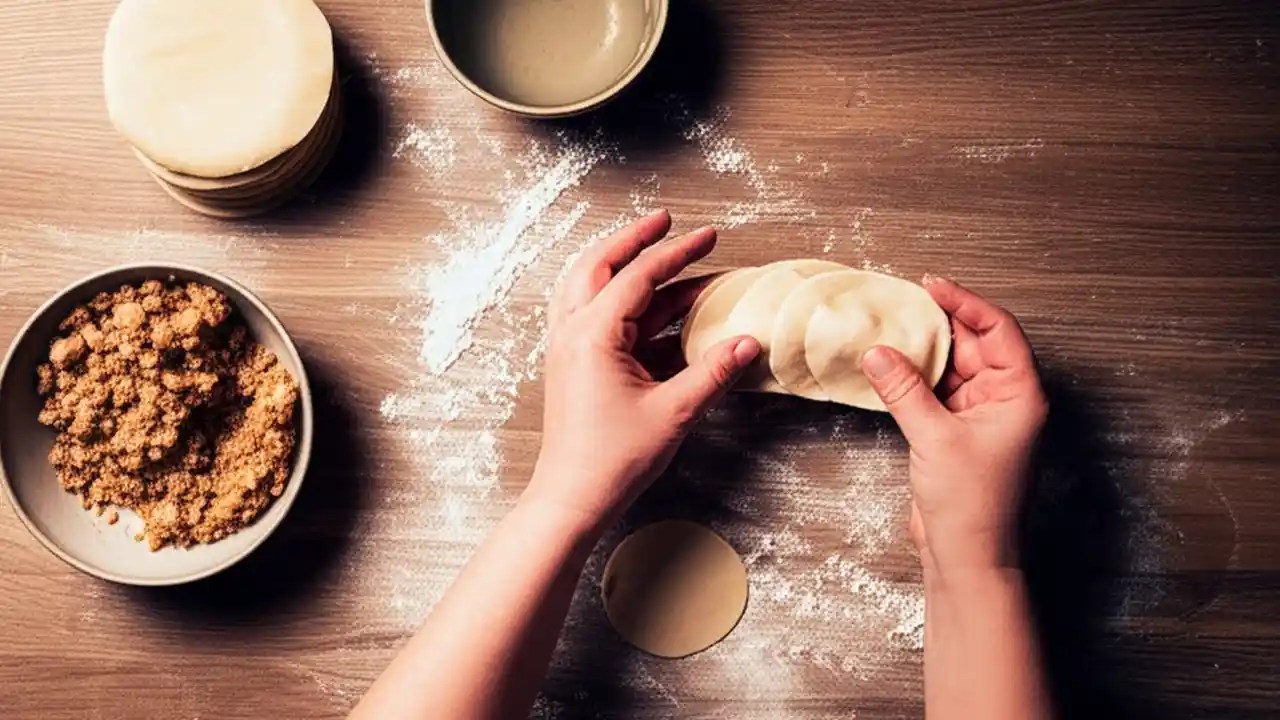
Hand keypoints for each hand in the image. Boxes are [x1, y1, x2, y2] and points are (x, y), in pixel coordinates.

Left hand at [526, 210, 759, 531]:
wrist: (572, 497)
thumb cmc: (613, 460)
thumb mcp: (674, 412)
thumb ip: (713, 372)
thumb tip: (748, 342)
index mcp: (593, 334)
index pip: (640, 276)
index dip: (678, 252)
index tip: (708, 236)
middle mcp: (572, 331)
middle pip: (600, 264)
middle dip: (636, 239)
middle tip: (668, 222)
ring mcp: (567, 346)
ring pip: (588, 284)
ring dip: (621, 262)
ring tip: (655, 250)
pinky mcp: (571, 363)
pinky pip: (590, 312)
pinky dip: (617, 297)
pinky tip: (648, 304)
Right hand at [860, 277, 1047, 572]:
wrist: (967, 558)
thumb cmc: (972, 505)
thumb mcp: (934, 437)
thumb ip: (904, 389)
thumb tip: (878, 351)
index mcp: (1020, 396)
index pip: (998, 331)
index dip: (966, 303)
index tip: (931, 286)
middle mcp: (1004, 402)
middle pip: (973, 345)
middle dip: (939, 325)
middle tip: (901, 305)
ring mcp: (980, 418)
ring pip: (952, 369)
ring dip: (922, 353)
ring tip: (889, 331)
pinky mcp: (955, 434)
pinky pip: (935, 393)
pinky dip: (913, 379)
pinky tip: (888, 368)